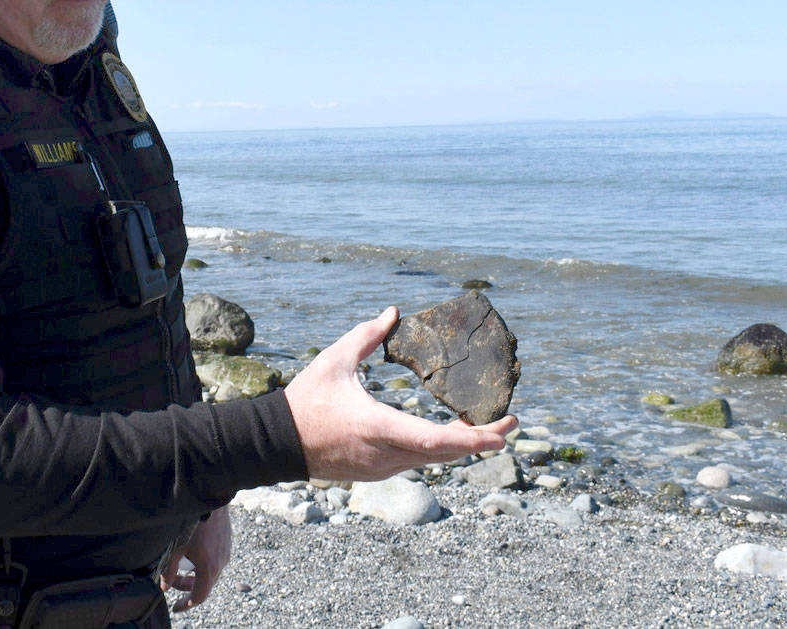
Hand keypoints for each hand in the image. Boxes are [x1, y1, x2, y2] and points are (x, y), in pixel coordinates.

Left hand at [161, 505, 231, 612]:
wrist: (211, 500)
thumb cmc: (193, 523)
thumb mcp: (176, 548)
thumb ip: (168, 570)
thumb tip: (164, 586)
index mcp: (208, 568)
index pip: (199, 596)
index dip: (186, 604)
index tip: (177, 606)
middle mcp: (220, 563)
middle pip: (205, 586)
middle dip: (187, 587)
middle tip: (172, 582)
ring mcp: (225, 553)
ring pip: (211, 573)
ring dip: (196, 575)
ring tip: (181, 566)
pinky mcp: (227, 543)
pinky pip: (216, 562)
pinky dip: (204, 565)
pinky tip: (193, 554)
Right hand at [284, 306, 517, 481]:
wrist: (276, 444)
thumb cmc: (305, 401)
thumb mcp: (334, 361)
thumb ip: (366, 336)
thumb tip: (392, 314)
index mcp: (377, 426)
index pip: (435, 440)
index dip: (473, 438)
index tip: (502, 431)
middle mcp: (385, 454)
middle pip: (445, 453)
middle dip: (482, 439)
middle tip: (511, 422)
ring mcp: (382, 467)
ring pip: (433, 459)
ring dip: (460, 444)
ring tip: (486, 424)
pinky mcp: (377, 472)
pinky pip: (416, 460)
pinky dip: (438, 448)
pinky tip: (450, 433)